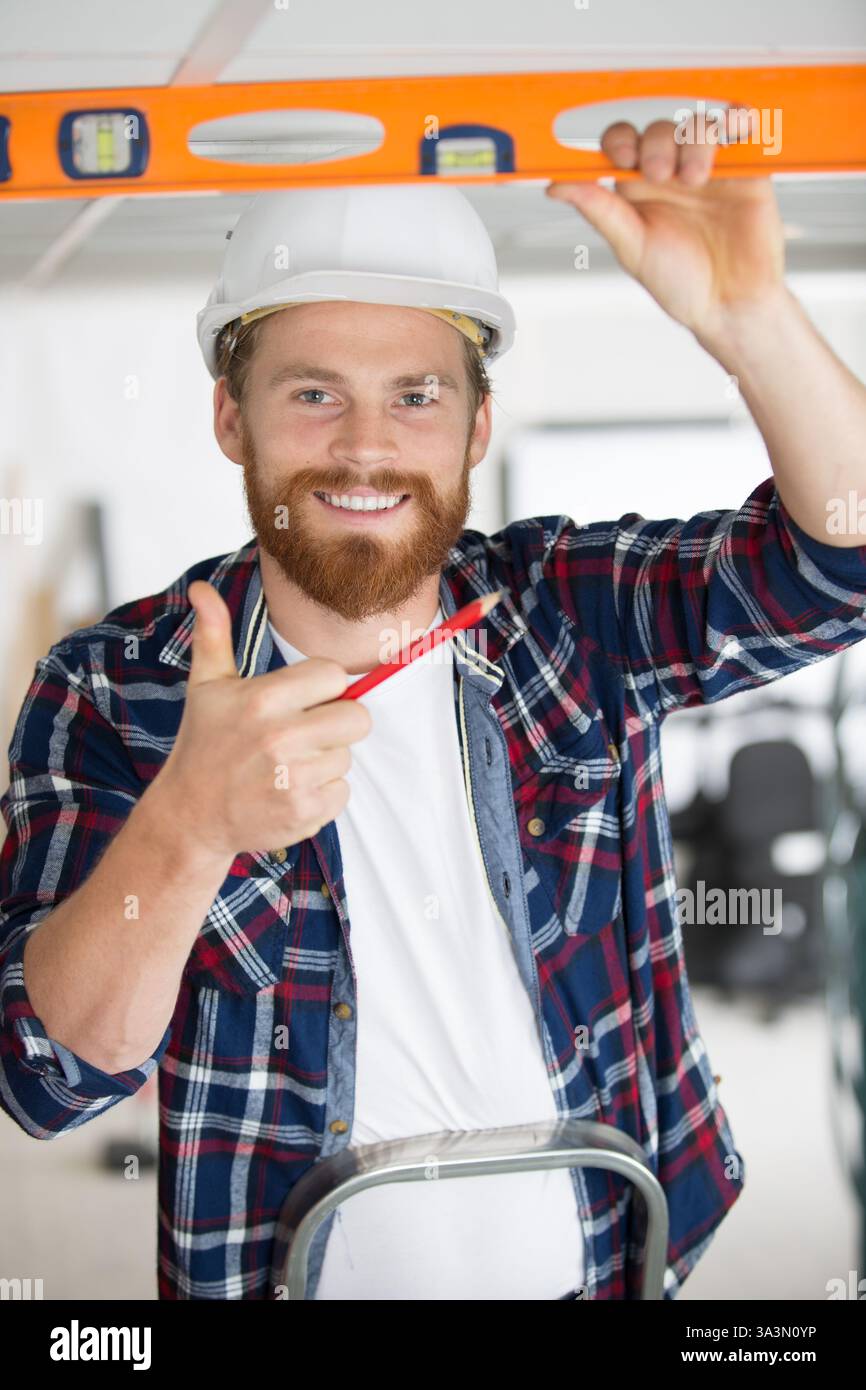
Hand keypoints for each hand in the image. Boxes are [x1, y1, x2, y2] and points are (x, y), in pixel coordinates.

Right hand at [153, 580, 371, 861]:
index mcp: (263, 699)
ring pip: (347, 756)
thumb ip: (213, 634)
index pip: (334, 676)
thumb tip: (201, 589)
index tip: (301, 700)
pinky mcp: (304, 812)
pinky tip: (290, 790)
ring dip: (325, 761)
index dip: (322, 687)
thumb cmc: (204, 744)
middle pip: (357, 717)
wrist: (191, 815)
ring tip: (287, 764)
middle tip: (304, 732)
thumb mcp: (206, 686)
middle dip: (336, 723)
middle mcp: (281, 738)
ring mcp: (294, 778)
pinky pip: (343, 791)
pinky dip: (323, 794)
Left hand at [545, 110, 785, 342]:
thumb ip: (599, 211)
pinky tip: (732, 130)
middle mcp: (671, 173)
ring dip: (693, 141)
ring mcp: (708, 167)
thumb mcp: (633, 248)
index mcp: (638, 190)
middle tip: (661, 176)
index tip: (623, 158)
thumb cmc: (681, 283)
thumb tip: (554, 186)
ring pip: (696, 125)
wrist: (731, 304)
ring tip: (695, 179)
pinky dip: (736, 118)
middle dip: (656, 146)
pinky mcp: (745, 167)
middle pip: (657, 129)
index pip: (621, 144)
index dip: (619, 141)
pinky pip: (741, 126)